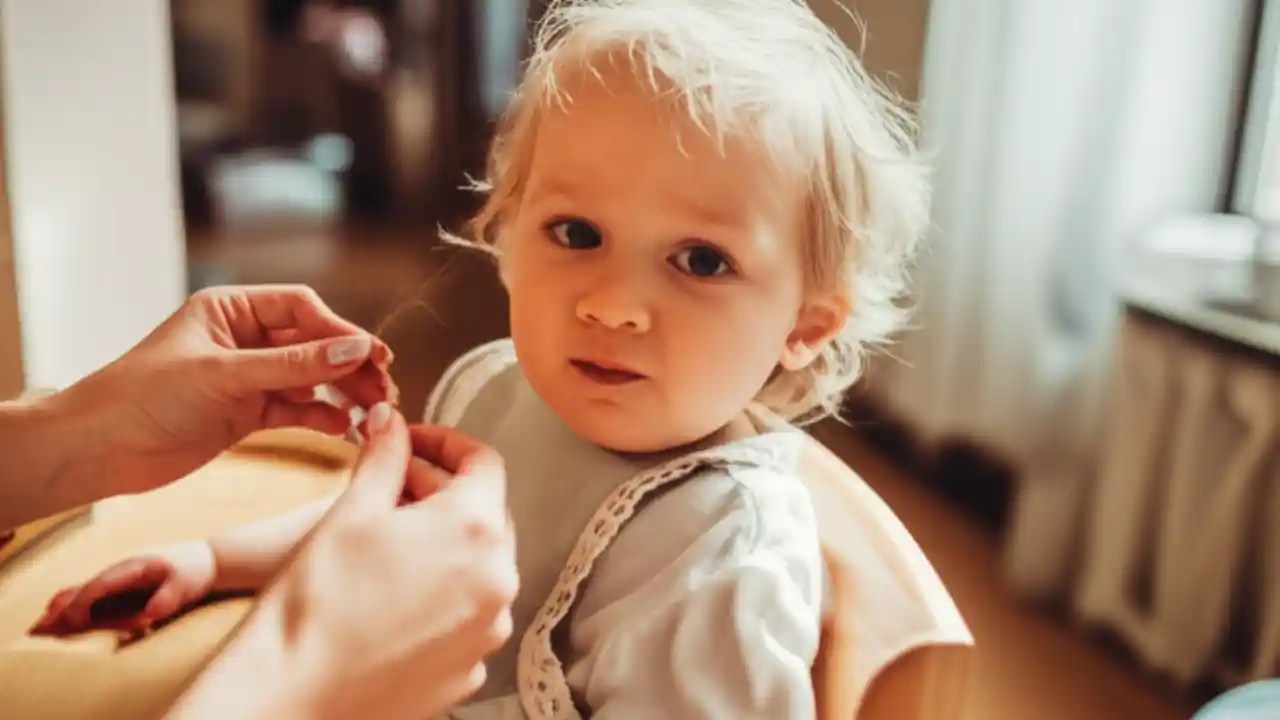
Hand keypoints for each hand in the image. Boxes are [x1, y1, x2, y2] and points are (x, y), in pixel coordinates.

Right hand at [29, 541, 215, 636]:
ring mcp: (120, 578)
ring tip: (42, 626)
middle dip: (64, 607)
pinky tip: (63, 618)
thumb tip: (151, 613)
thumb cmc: (194, 569)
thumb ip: (168, 597)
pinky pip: (93, 595)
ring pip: (84, 591)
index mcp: (133, 567)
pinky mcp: (123, 587)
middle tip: (41, 628)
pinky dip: (76, 606)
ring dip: (65, 607)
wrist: (205, 558)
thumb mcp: (186, 583)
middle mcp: (121, 571)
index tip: (73, 619)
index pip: (100, 584)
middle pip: (84, 588)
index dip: (84, 602)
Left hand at [61, 285, 396, 497]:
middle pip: (312, 343)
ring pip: (309, 378)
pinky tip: (342, 428)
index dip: (339, 330)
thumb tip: (357, 350)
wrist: (97, 451)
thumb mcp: (224, 375)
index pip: (301, 308)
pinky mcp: (245, 414)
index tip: (372, 355)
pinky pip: (295, 408)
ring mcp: (245, 377)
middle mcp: (242, 338)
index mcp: (229, 309)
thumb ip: (293, 364)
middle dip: (348, 364)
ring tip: (371, 411)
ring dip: (341, 392)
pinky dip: (320, 416)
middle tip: (383, 388)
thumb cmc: (142, 397)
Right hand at [166, 405, 516, 719]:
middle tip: (391, 489)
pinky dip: (442, 596)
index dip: (445, 442)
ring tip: (390, 544)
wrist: (293, 693)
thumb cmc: (319, 600)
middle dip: (442, 493)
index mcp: (477, 529)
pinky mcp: (471, 669)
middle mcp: (498, 580)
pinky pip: (468, 616)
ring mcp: (488, 630)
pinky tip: (395, 595)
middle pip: (485, 514)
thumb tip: (391, 422)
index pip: (485, 462)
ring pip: (479, 567)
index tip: (411, 442)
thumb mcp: (352, 510)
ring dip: (444, 545)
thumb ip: (384, 456)